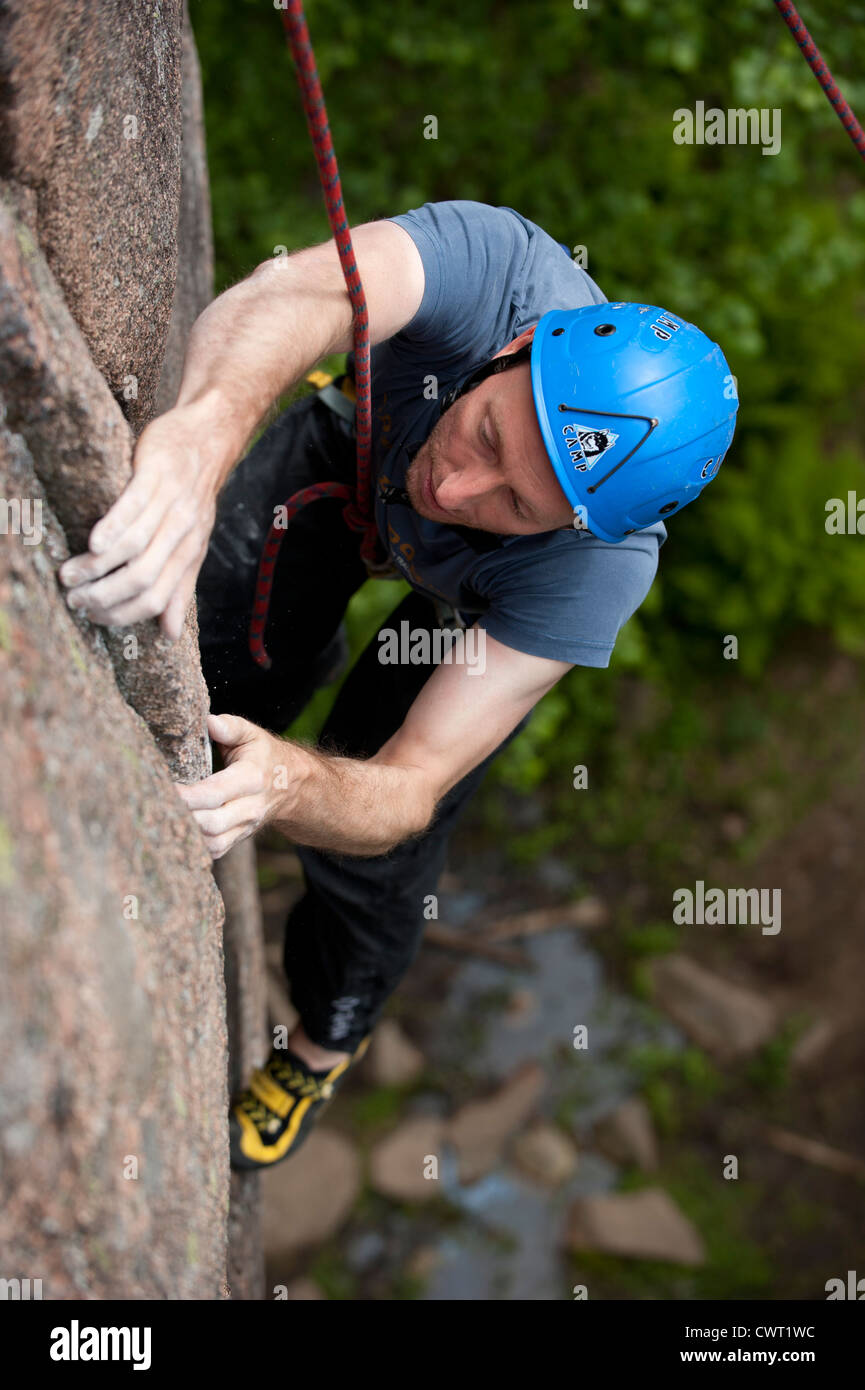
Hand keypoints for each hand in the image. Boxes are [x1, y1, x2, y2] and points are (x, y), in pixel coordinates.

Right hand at [57, 402, 222, 639]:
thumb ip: (180, 587)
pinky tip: (92, 543)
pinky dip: (113, 527)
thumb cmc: (195, 495)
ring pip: (135, 546)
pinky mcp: (156, 475)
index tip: (94, 616)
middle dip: (105, 595)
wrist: (208, 439)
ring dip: (98, 566)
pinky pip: (133, 506)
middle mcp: (182, 532)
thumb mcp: (195, 544)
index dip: (123, 613)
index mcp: (189, 553)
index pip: (156, 596)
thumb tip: (169, 634)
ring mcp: (170, 503)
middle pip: (143, 577)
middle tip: (75, 600)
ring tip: (70, 575)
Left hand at [175, 713, 305, 859]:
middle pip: (211, 823)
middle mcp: (250, 808)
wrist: (291, 785)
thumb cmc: (265, 756)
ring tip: (165, 817)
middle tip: (157, 803)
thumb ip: (231, 727)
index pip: (215, 793)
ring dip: (187, 833)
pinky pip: (215, 851)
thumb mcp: (253, 735)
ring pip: (212, 843)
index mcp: (251, 779)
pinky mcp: (239, 838)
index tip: (164, 787)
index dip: (187, 796)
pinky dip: (195, 846)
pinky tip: (179, 829)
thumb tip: (209, 721)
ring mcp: (245, 827)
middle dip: (183, 816)